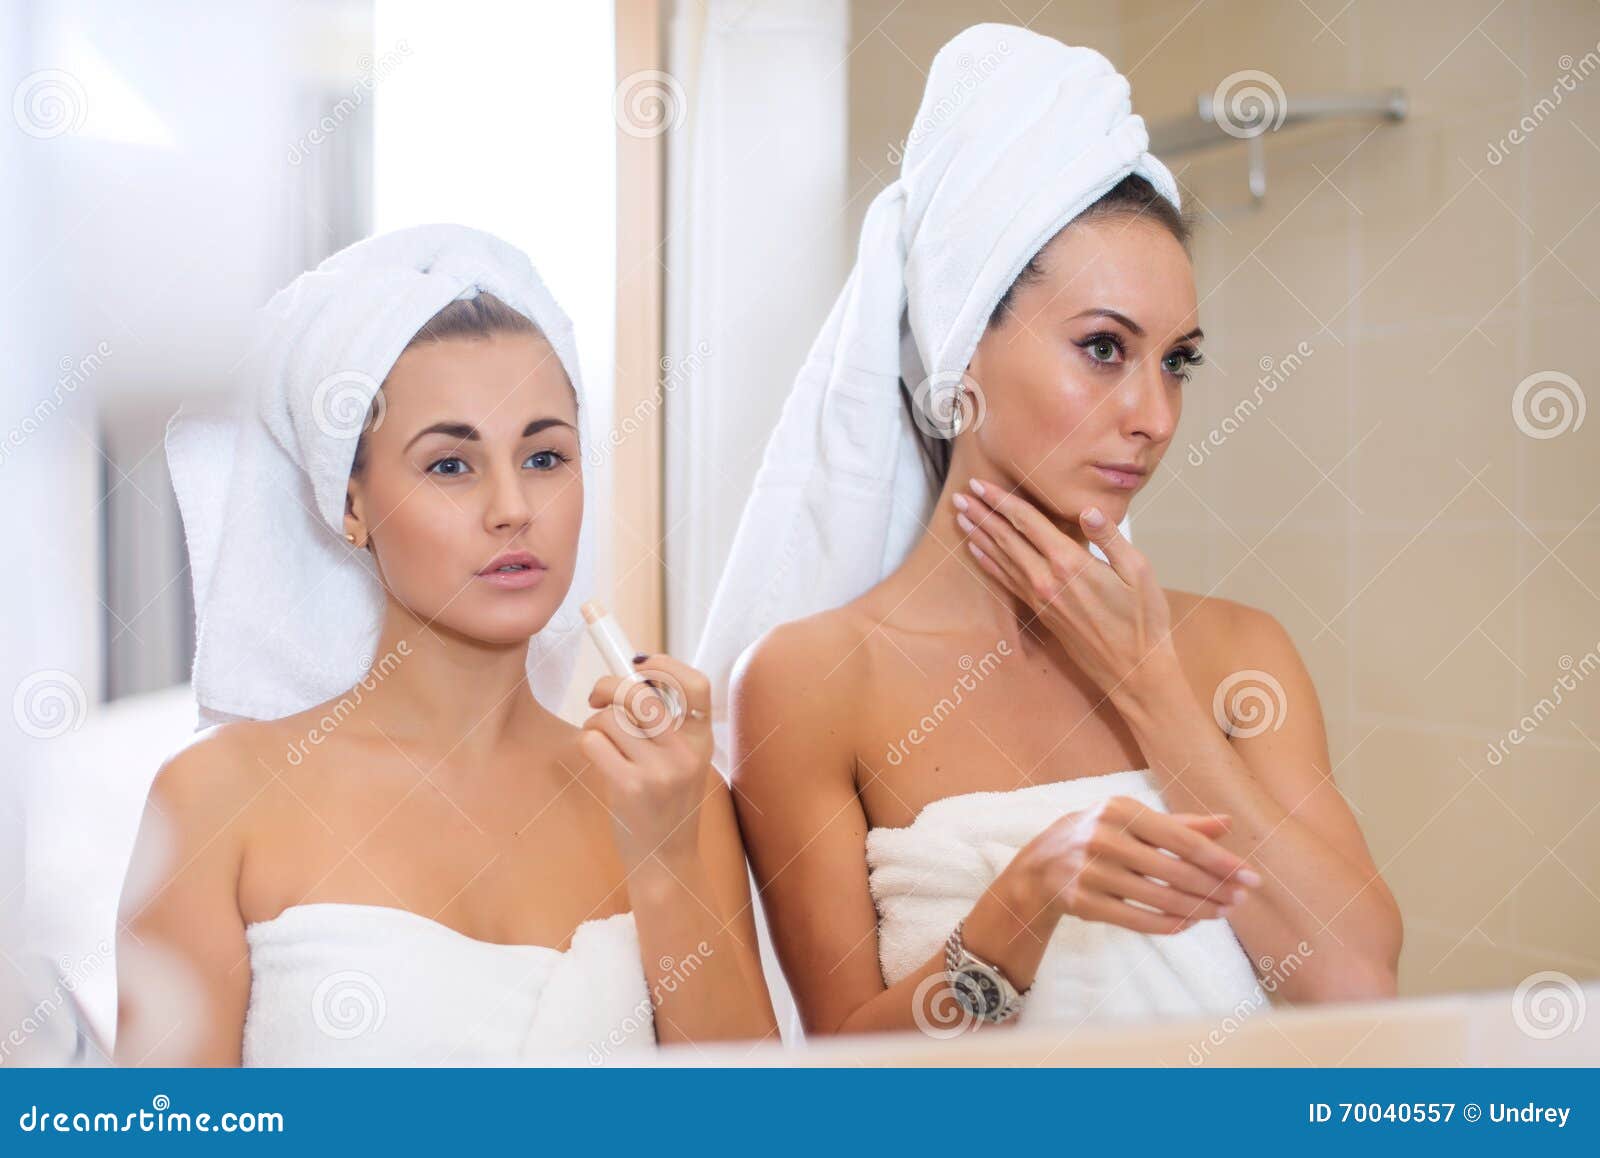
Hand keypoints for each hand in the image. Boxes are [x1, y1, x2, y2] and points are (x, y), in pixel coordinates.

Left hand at [581, 653, 714, 874]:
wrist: (666, 861)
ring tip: (599, 737)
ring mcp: (659, 771)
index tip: (640, 663)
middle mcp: (684, 753)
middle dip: (608, 685)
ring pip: (612, 718)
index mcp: (701, 741)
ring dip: (595, 721)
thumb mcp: (683, 762)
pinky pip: (594, 742)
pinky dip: (587, 743)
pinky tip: (596, 756)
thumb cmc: (667, 806)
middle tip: (597, 696)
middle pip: (640, 694)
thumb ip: (668, 726)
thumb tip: (633, 675)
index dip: (666, 664)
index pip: (696, 685)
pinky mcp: (630, 788)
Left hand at [954, 478, 1175, 704]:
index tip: (979, 484)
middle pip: (1006, 538)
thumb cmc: (1143, 620)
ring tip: (960, 516)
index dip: (1001, 501)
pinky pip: (1007, 581)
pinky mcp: (1041, 612)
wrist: (1133, 670)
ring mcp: (1040, 597)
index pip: (1027, 522)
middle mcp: (1047, 579)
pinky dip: (989, 563)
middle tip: (958, 495)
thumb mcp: (1138, 571)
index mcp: (1070, 563)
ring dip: (980, 535)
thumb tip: (1087, 509)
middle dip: (981, 514)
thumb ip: (1109, 537)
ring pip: (1002, 559)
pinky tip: (977, 552)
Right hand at [999, 795, 1262, 934]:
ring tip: (1222, 912)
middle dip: (1214, 888)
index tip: (1250, 877)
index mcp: (1121, 810)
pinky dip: (1168, 924)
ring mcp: (1091, 872)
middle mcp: (1104, 838)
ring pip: (1159, 899)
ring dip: (1198, 909)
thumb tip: (1227, 824)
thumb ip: (1181, 824)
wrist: (1040, 864)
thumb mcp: (1133, 819)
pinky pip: (1137, 920)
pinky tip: (1190, 924)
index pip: (1182, 839)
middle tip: (1240, 899)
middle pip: (1175, 872)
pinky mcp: (1083, 902)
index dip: (1220, 860)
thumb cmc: (1100, 835)